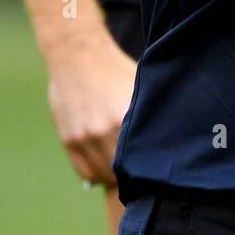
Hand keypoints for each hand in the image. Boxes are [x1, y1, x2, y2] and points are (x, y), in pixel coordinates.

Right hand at [46, 26, 137, 185]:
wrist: (78, 56)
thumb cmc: (114, 70)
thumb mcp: (138, 88)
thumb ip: (147, 114)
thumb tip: (165, 139)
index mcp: (126, 118)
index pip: (140, 161)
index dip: (146, 170)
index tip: (151, 171)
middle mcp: (105, 131)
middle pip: (121, 173)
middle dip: (130, 176)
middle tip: (138, 174)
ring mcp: (84, 137)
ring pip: (101, 175)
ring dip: (111, 178)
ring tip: (120, 173)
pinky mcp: (69, 139)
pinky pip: (83, 170)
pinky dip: (93, 174)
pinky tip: (102, 168)